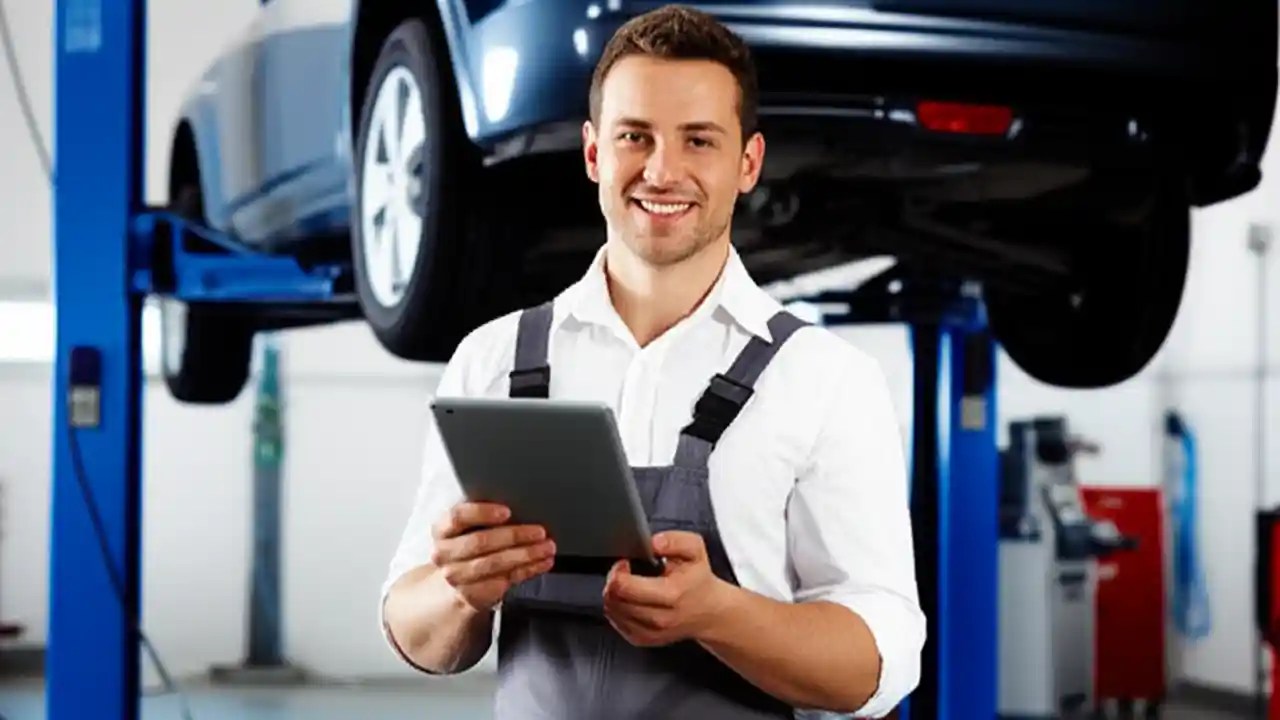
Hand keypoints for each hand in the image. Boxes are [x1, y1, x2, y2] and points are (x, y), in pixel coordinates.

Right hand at [430, 501, 555, 611]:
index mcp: (443, 530)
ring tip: (547, 547)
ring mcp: (457, 576)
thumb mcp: (470, 526)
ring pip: (494, 564)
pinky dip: (528, 570)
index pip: (458, 517)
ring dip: (525, 555)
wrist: (457, 580)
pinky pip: (505, 580)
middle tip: (539, 531)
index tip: (507, 512)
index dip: (482, 513)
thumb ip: (487, 517)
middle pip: (480, 542)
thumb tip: (522, 505)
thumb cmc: (469, 543)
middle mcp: (445, 553)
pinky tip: (543, 562)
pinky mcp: (473, 593)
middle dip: (513, 535)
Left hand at [602, 531, 732, 646]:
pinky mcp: (642, 640)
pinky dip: (616, 608)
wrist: (710, 612)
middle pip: (614, 600)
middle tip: (625, 572)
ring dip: (613, 595)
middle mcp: (660, 617)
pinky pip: (615, 623)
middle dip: (613, 581)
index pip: (624, 587)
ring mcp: (650, 632)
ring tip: (628, 585)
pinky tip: (630, 599)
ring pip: (612, 611)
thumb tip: (655, 543)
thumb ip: (675, 540)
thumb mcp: (695, 550)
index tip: (626, 563)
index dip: (618, 571)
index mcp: (671, 594)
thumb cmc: (698, 580)